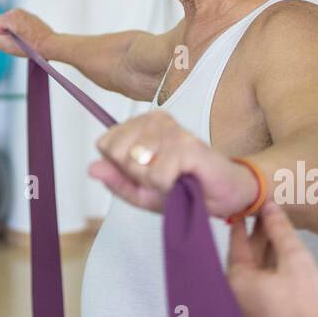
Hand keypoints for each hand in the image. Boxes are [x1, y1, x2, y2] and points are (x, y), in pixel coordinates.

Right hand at [0, 8, 54, 57]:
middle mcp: (16, 11)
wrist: (50, 44)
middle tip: (17, 40)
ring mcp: (23, 12)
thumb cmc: (31, 47)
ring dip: (11, 30)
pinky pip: (16, 21)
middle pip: (0, 22)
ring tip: (22, 38)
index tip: (11, 40)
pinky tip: (26, 35)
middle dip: (5, 31)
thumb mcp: (9, 47)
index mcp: (11, 17)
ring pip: (7, 22)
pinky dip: (18, 27)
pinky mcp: (28, 15)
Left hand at [88, 110, 258, 218]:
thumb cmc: (185, 189)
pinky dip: (168, 187)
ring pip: (135, 164)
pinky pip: (156, 175)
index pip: (105, 144)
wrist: (227, 196)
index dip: (121, 169)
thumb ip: (116, 180)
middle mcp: (156, 120)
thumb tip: (91, 168)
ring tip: (175, 179)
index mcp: (142, 124)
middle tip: (161, 178)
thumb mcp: (143, 192)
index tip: (146, 173)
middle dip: (135, 175)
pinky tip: (185, 180)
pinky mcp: (187, 146)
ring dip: (154, 183)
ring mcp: (172, 130)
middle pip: (116, 153)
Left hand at [226, 202, 317, 316]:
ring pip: (255, 270)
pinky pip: (262, 284)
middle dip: (258, 234)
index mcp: (236, 281)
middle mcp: (236, 295)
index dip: (244, 220)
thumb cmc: (306, 307)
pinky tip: (283, 256)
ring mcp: (248, 308)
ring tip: (278, 229)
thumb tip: (270, 207)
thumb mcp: (295, 258)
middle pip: (245, 256)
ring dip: (266, 250)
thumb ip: (280, 230)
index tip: (246, 204)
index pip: (236, 241)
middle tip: (267, 212)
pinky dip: (270, 268)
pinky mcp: (262, 316)